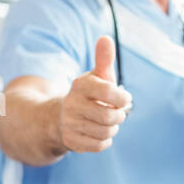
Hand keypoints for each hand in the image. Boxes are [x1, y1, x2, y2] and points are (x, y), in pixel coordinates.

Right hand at [59, 35, 131, 152]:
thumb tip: (106, 38)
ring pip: (105, 132)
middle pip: (109, 116)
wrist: (60, 117)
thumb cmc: (88, 95)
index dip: (122, 98)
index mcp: (80, 85)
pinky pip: (98, 145)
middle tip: (117, 113)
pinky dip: (105, 141)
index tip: (123, 99)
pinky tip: (99, 133)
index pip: (108, 92)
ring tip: (108, 123)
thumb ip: (104, 59)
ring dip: (112, 129)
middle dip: (119, 116)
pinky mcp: (70, 141)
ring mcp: (69, 123)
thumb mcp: (96, 76)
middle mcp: (71, 103)